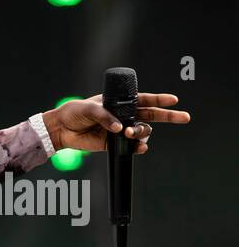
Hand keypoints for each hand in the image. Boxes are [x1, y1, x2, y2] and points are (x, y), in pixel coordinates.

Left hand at [41, 93, 190, 154]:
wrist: (61, 129)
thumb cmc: (75, 112)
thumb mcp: (89, 109)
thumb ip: (105, 116)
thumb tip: (119, 128)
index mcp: (120, 102)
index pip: (144, 99)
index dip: (160, 99)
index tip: (173, 100)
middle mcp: (124, 115)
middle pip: (151, 115)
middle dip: (169, 116)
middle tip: (185, 117)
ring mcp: (120, 130)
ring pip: (142, 131)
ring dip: (141, 133)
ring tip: (131, 134)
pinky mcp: (114, 143)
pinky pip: (131, 146)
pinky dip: (137, 147)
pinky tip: (139, 147)